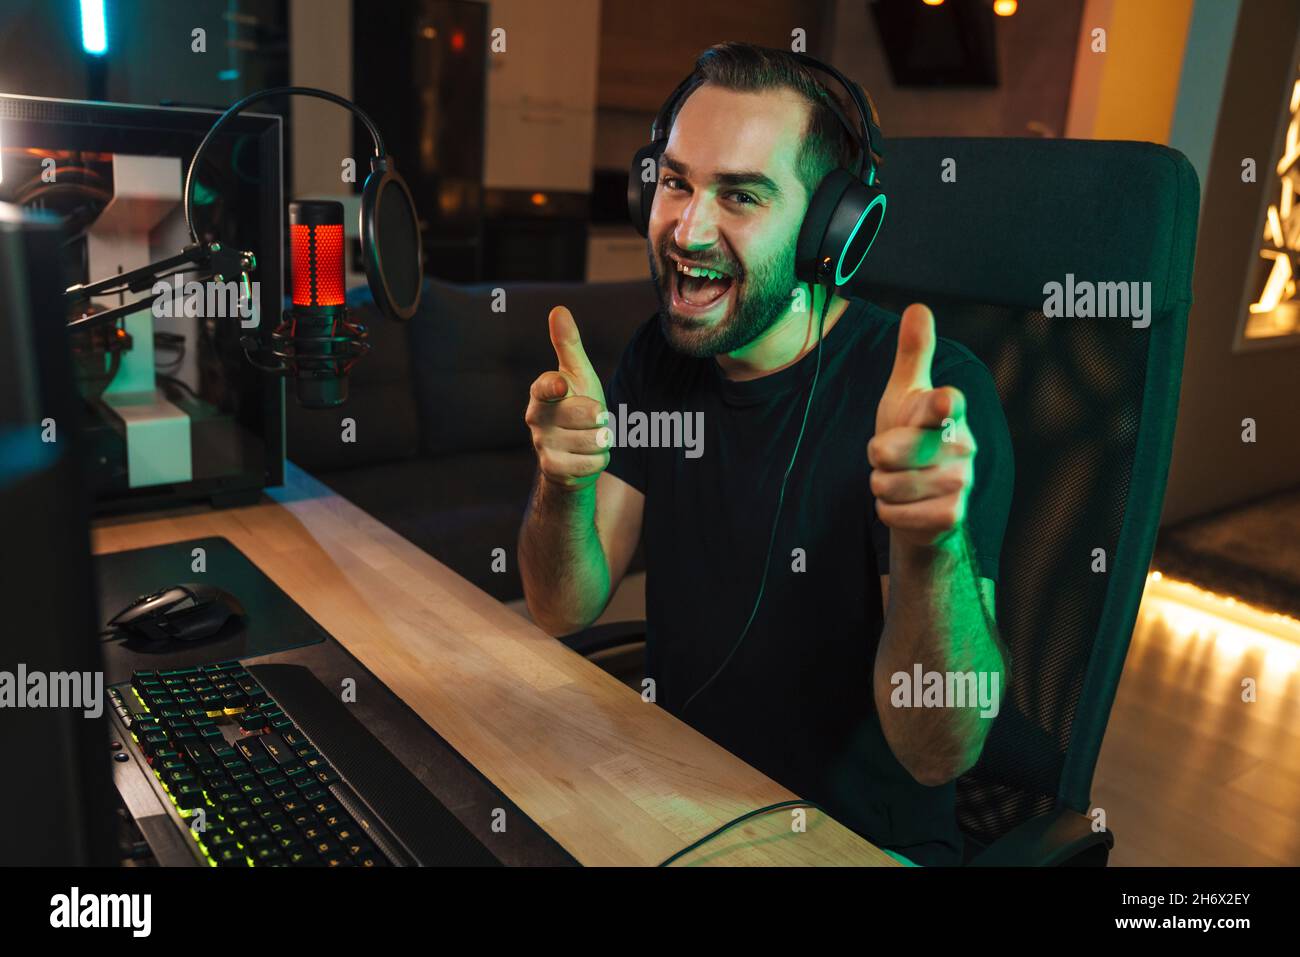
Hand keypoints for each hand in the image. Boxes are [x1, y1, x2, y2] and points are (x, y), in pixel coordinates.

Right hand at [525, 306, 610, 490]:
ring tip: (588, 438)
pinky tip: (584, 457)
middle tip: (590, 420)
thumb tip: (558, 309)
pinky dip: (597, 460)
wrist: (571, 453)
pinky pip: (593, 463)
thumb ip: (568, 344)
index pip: (546, 387)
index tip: (560, 386)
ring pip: (595, 440)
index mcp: (541, 391)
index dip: (554, 387)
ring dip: (601, 440)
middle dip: (600, 418)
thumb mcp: (577, 374)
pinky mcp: (554, 470)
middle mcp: (536, 418)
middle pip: (588, 414)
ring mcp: (543, 445)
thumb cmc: (577, 405)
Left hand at [869, 303, 975, 549]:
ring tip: (896, 481)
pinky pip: (896, 514)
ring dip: (881, 486)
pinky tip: (903, 505)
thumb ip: (913, 354)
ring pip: (891, 485)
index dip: (942, 404)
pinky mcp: (952, 515)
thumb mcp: (905, 396)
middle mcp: (961, 444)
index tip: (944, 401)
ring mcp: (961, 481)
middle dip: (877, 457)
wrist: (921, 498)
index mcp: (947, 412)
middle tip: (886, 456)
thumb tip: (918, 307)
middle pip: (895, 451)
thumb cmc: (910, 437)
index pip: (945, 405)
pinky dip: (888, 512)